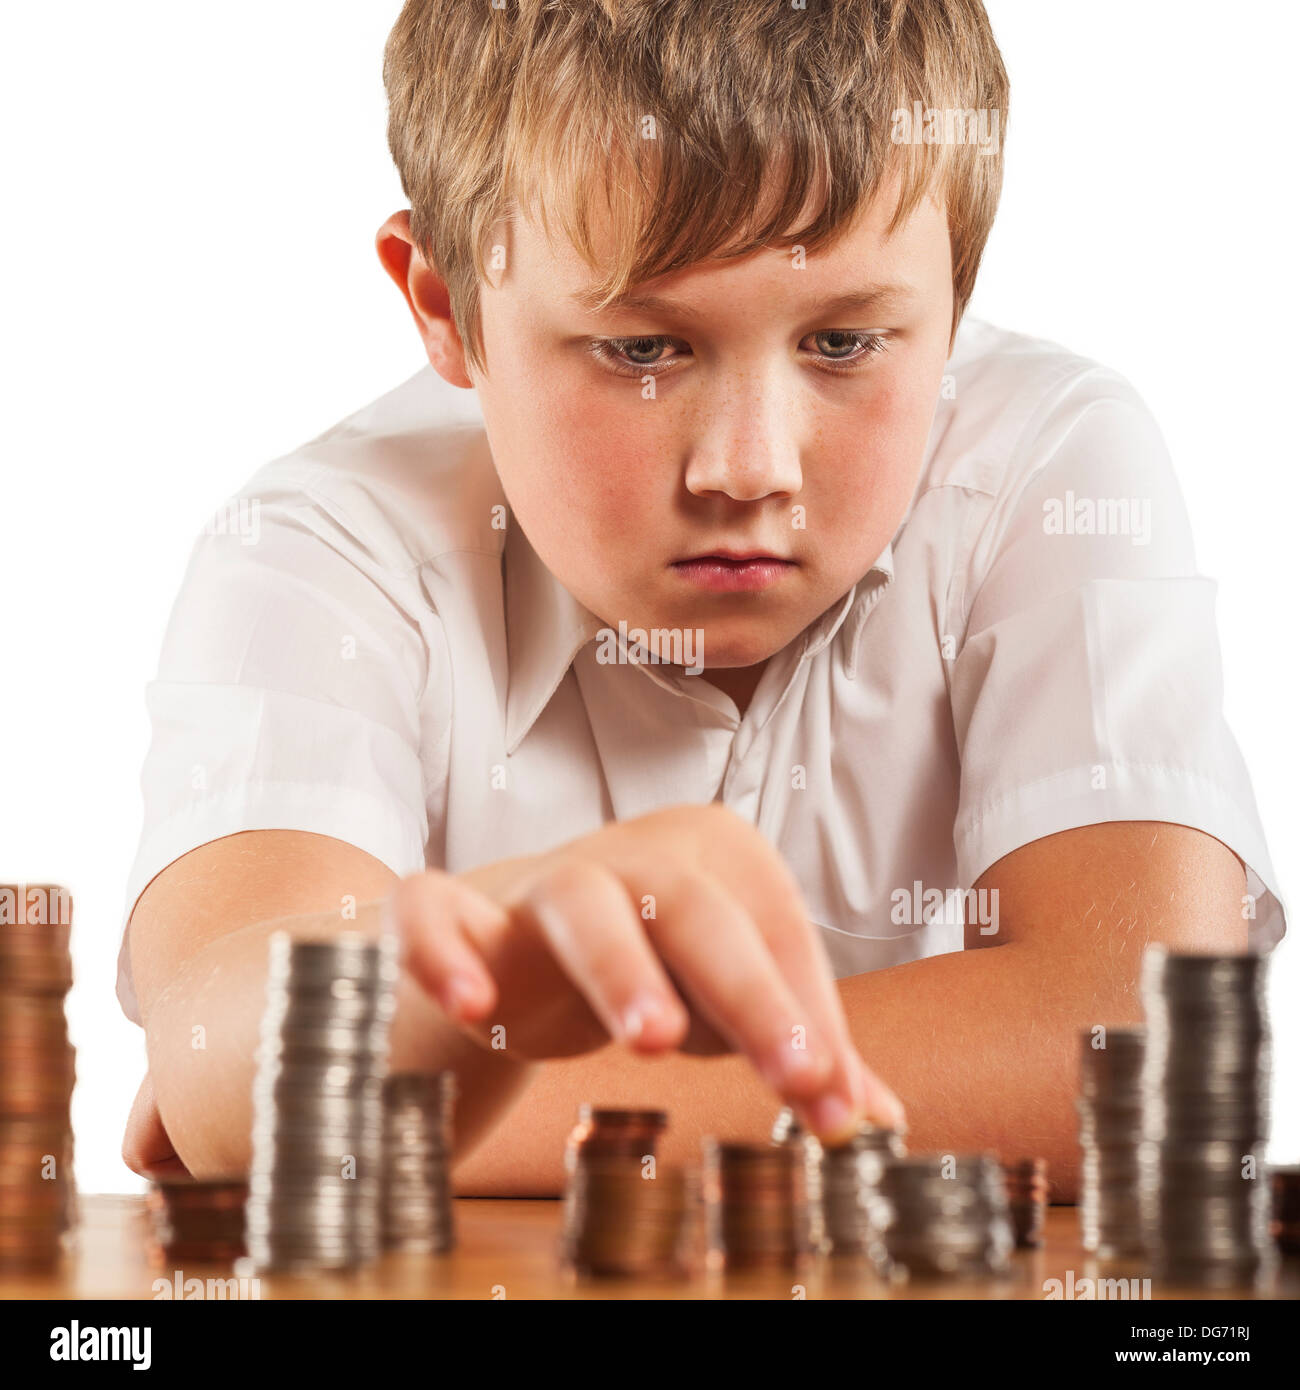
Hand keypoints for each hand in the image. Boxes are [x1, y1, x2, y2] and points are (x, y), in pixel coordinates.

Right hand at [387, 804, 904, 1140]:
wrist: (497, 947)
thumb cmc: (635, 966)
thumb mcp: (717, 1000)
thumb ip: (788, 1044)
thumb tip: (873, 1118)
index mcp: (712, 856)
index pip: (775, 936)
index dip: (811, 1022)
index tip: (839, 1112)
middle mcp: (629, 853)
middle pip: (693, 908)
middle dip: (748, 990)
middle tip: (796, 1075)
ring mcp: (536, 879)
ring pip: (580, 900)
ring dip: (619, 965)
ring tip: (653, 1039)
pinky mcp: (453, 913)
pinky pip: (435, 912)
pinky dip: (447, 952)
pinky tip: (476, 1008)